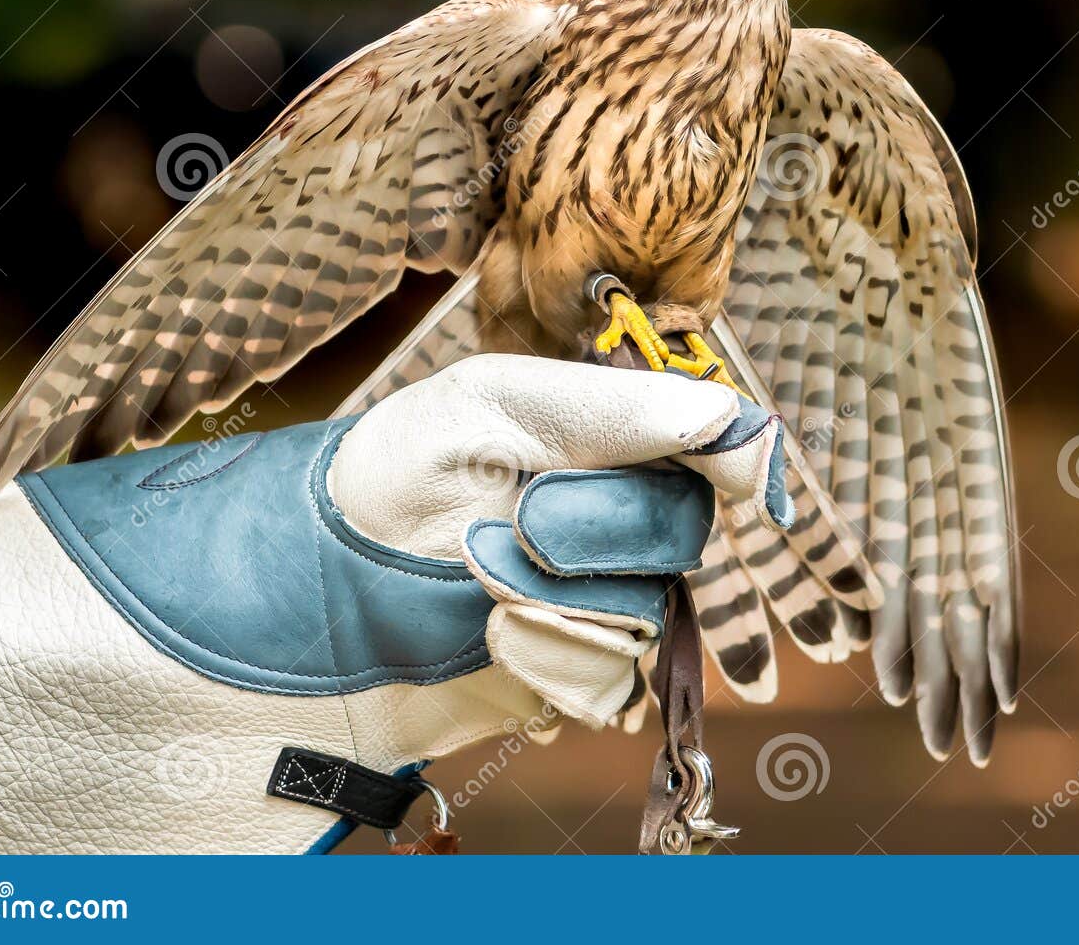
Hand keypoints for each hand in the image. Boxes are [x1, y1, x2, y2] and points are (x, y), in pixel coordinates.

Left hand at [326, 352, 792, 733]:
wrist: (325, 581)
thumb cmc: (402, 470)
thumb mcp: (506, 402)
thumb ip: (635, 412)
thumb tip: (752, 433)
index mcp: (614, 434)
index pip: (718, 444)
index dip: (742, 467)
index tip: (754, 495)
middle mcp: (624, 514)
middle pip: (681, 531)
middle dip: (591, 530)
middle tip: (515, 519)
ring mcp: (607, 594)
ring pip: (646, 610)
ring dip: (552, 599)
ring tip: (478, 573)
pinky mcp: (580, 668)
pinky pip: (609, 677)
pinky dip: (543, 656)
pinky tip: (492, 630)